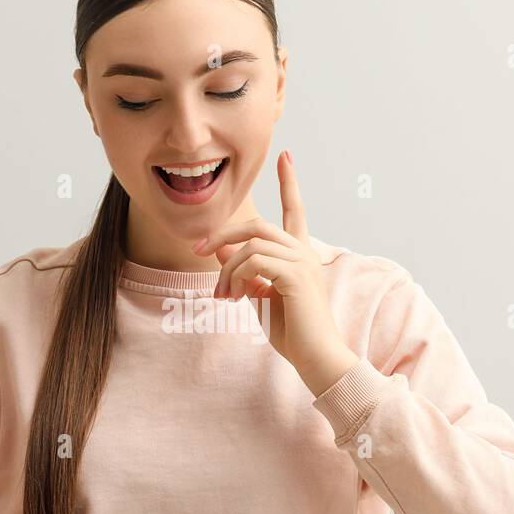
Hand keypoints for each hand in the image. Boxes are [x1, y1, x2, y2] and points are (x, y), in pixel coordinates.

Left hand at [193, 150, 359, 395]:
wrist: (315, 358)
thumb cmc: (292, 332)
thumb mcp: (259, 296)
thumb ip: (245, 271)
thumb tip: (222, 249)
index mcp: (300, 255)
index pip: (296, 210)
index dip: (290, 182)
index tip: (286, 156)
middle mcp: (304, 253)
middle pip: (257, 225)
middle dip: (223, 234)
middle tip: (198, 250)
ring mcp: (302, 262)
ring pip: (251, 244)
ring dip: (226, 268)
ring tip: (222, 294)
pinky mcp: (296, 276)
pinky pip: (254, 262)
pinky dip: (236, 277)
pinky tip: (236, 297)